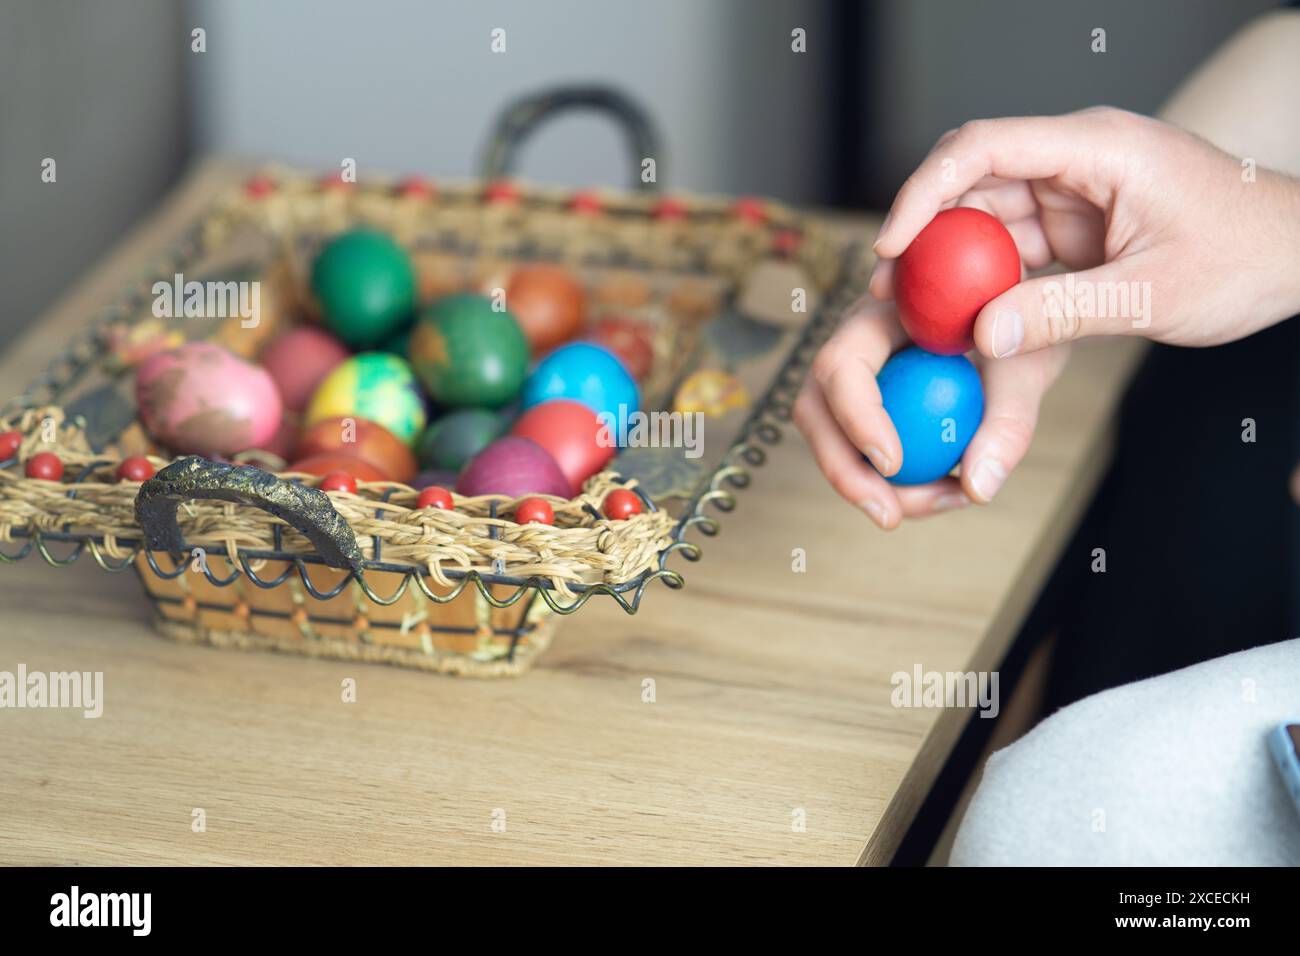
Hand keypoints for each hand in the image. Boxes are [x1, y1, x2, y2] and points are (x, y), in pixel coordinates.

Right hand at [793, 297, 1066, 527]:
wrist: (1030, 323)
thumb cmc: (1026, 331)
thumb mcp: (1029, 368)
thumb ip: (1008, 421)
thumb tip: (978, 489)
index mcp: (881, 313)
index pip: (841, 365)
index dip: (857, 417)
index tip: (895, 465)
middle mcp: (858, 344)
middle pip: (816, 409)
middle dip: (844, 470)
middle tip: (890, 516)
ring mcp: (861, 377)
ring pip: (834, 438)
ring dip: (871, 486)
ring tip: (944, 501)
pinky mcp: (875, 406)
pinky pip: (865, 453)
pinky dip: (899, 483)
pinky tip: (952, 492)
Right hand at [871, 107, 1299, 356]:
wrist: (1299, 257)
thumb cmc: (1249, 256)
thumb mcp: (1156, 292)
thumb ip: (1067, 313)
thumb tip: (984, 336)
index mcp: (1098, 148)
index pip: (985, 147)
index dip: (924, 191)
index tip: (890, 244)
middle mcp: (1077, 159)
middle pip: (973, 179)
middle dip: (924, 232)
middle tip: (889, 287)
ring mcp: (1075, 191)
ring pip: (986, 217)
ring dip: (950, 262)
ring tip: (913, 310)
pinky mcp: (1076, 225)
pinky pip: (1012, 247)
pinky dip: (983, 281)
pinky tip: (959, 316)